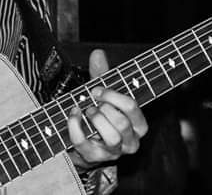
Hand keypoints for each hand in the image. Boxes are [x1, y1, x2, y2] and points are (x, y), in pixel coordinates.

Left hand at [68, 49, 148, 170]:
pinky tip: (73, 114)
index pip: (132, 107)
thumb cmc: (99, 114)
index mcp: (138, 125)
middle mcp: (130, 142)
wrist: (84, 142)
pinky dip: (75, 126)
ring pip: (111, 137)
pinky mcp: (94, 158)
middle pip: (122, 122)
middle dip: (103, 107)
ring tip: (87, 110)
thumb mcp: (103, 94)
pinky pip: (84, 143)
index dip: (112, 95)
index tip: (97, 89)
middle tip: (92, 101)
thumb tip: (97, 53)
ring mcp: (113, 153)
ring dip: (95, 119)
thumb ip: (101, 74)